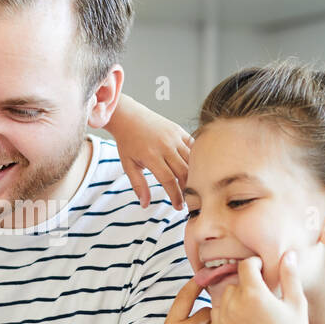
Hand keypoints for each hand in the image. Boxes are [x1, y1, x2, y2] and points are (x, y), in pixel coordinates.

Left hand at [106, 93, 193, 208]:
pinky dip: (197, 159)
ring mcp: (174, 137)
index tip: (178, 207)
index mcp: (151, 156)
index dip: (175, 195)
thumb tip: (144, 204)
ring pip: (191, 160)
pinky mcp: (179, 131)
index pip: (168, 180)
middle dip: (188, 189)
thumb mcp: (128, 165)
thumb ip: (138, 185)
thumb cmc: (128, 142)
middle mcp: (165, 146)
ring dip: (194, 175)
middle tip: (189, 201)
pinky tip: (197, 169)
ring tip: (194, 188)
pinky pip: (193, 147)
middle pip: (184, 172)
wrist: (129, 116)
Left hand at [209, 251, 311, 323]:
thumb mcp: (296, 303)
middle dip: (247, 284)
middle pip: (235, 282)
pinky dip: (228, 313)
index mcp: (254, 294)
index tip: (263, 270)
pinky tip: (245, 322)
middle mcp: (234, 306)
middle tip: (262, 295)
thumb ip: (289, 276)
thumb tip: (288, 254)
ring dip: (236, 298)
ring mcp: (223, 321)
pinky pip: (218, 313)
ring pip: (225, 297)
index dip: (255, 264)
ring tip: (254, 310)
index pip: (246, 265)